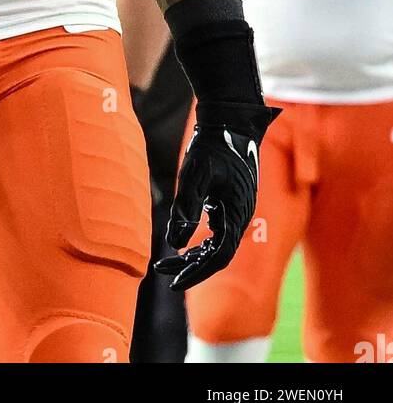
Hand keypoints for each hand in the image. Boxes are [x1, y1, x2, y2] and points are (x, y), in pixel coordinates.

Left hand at [154, 105, 280, 291]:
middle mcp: (240, 216)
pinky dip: (199, 240)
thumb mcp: (195, 173)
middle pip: (217, 255)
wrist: (230, 120)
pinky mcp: (229, 202)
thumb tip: (174, 243)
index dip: (197, 271)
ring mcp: (236, 210)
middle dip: (191, 267)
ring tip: (165, 263)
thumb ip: (185, 207)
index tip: (175, 281)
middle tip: (163, 273)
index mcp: (237, 212)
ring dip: (193, 255)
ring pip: (216, 244)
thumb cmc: (213, 144)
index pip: (219, 256)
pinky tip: (182, 242)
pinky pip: (216, 231)